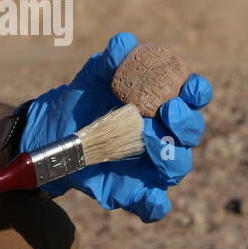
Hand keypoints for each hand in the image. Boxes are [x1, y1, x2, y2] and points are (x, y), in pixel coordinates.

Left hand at [19, 32, 211, 222]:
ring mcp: (152, 166)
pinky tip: (153, 201)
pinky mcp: (134, 192)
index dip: (197, 92)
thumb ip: (108, 61)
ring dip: (173, 157)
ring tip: (152, 143)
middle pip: (191, 132)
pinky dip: (156, 205)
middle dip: (186, 122)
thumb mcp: (89, 78)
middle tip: (168, 112)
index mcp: (163, 104)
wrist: (50, 134)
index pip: (193, 98)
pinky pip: (153, 204)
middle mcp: (164, 135)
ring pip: (178, 166)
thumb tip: (124, 43)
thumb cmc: (80, 101)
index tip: (189, 86)